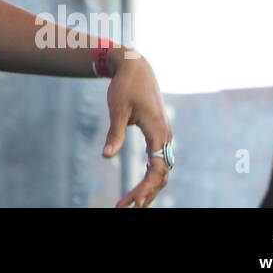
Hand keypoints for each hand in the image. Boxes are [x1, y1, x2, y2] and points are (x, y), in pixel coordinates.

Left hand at [101, 51, 172, 207]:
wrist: (135, 66)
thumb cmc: (125, 86)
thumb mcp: (117, 109)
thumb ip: (115, 134)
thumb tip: (106, 156)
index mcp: (158, 131)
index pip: (156, 169)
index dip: (146, 188)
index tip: (134, 202)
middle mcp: (165, 135)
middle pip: (161, 174)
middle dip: (145, 193)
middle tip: (124, 206)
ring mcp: (164, 134)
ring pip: (162, 169)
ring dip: (148, 187)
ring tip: (131, 203)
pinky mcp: (159, 133)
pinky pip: (159, 160)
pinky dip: (150, 176)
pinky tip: (139, 186)